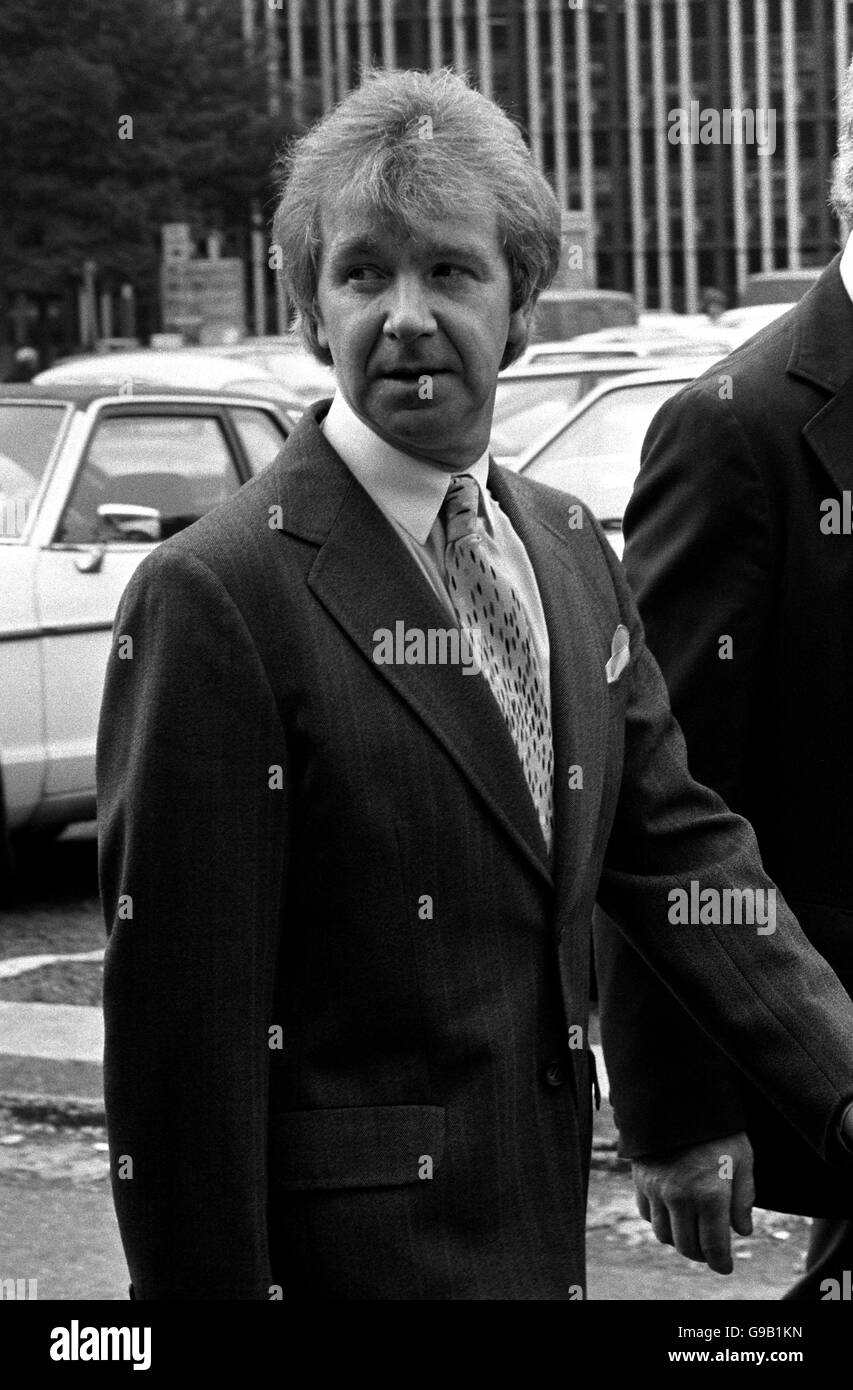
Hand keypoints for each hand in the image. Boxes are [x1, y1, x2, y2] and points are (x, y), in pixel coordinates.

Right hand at [632, 1131, 754, 1274]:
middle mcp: (681, 1197)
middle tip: (710, 1250)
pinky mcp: (641, 1179)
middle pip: (687, 1246)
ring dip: (679, 1239)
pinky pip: (647, 1214)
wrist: (678, 1096)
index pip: (714, 1246)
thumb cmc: (717, 1127)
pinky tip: (671, 1212)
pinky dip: (659, 1220)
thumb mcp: (743, 1158)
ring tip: (691, 1232)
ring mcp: (657, 1189)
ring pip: (664, 1234)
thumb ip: (743, 1197)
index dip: (720, 1263)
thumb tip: (741, 1230)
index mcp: (711, 1195)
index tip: (725, 1267)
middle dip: (701, 1254)